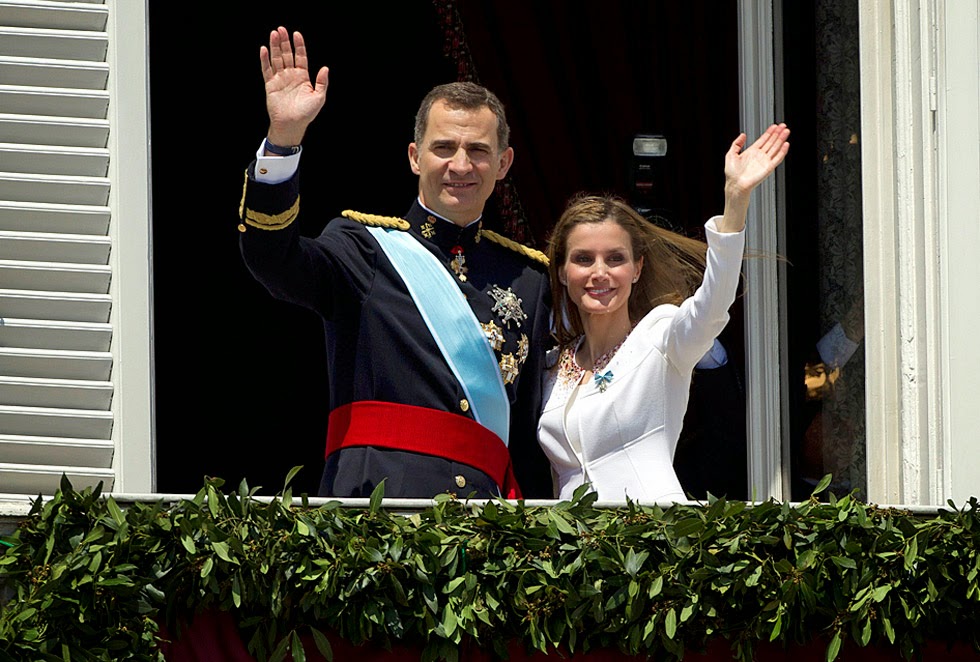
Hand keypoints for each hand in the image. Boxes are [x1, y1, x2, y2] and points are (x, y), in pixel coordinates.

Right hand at [259, 26, 328, 146]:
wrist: (291, 125)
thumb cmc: (306, 114)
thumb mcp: (319, 98)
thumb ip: (322, 82)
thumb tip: (325, 68)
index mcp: (303, 77)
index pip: (300, 57)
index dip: (299, 45)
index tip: (296, 34)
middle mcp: (291, 75)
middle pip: (287, 54)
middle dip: (284, 42)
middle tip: (281, 29)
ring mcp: (280, 79)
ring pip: (276, 59)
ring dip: (274, 46)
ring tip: (273, 33)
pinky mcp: (270, 84)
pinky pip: (266, 69)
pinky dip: (264, 59)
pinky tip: (264, 49)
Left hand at [724, 123, 790, 197]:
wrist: (735, 185)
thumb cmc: (732, 174)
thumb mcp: (730, 155)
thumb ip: (736, 144)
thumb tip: (742, 135)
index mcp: (751, 152)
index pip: (763, 140)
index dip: (769, 132)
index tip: (774, 126)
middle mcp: (759, 156)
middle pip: (771, 142)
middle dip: (777, 133)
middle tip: (783, 125)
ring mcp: (765, 161)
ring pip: (775, 148)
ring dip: (781, 139)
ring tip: (786, 131)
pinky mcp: (768, 168)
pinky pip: (777, 158)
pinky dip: (782, 151)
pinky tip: (786, 144)